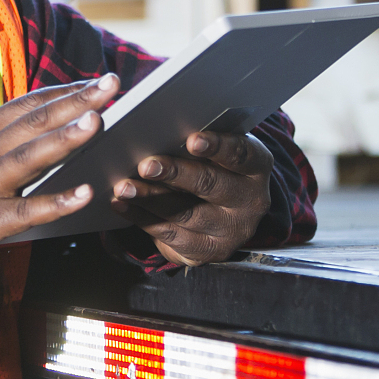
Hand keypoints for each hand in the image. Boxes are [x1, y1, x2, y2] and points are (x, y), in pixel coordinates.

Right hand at [0, 75, 119, 281]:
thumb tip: (15, 142)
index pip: (22, 107)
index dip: (60, 92)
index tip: (92, 80)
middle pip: (32, 121)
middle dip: (75, 100)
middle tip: (113, 83)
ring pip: (28, 156)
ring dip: (65, 136)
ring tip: (99, 120)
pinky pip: (22, 211)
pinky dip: (55, 202)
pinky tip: (84, 196)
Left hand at [111, 127, 272, 266]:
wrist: (226, 210)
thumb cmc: (215, 165)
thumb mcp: (218, 150)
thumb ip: (199, 142)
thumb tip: (156, 126)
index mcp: (257, 166)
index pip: (240, 154)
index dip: (217, 147)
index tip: (192, 140)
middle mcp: (251, 201)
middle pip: (210, 185)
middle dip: (175, 174)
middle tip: (146, 165)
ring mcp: (232, 231)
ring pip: (186, 214)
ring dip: (150, 199)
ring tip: (124, 187)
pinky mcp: (209, 251)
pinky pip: (171, 236)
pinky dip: (142, 218)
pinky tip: (122, 205)